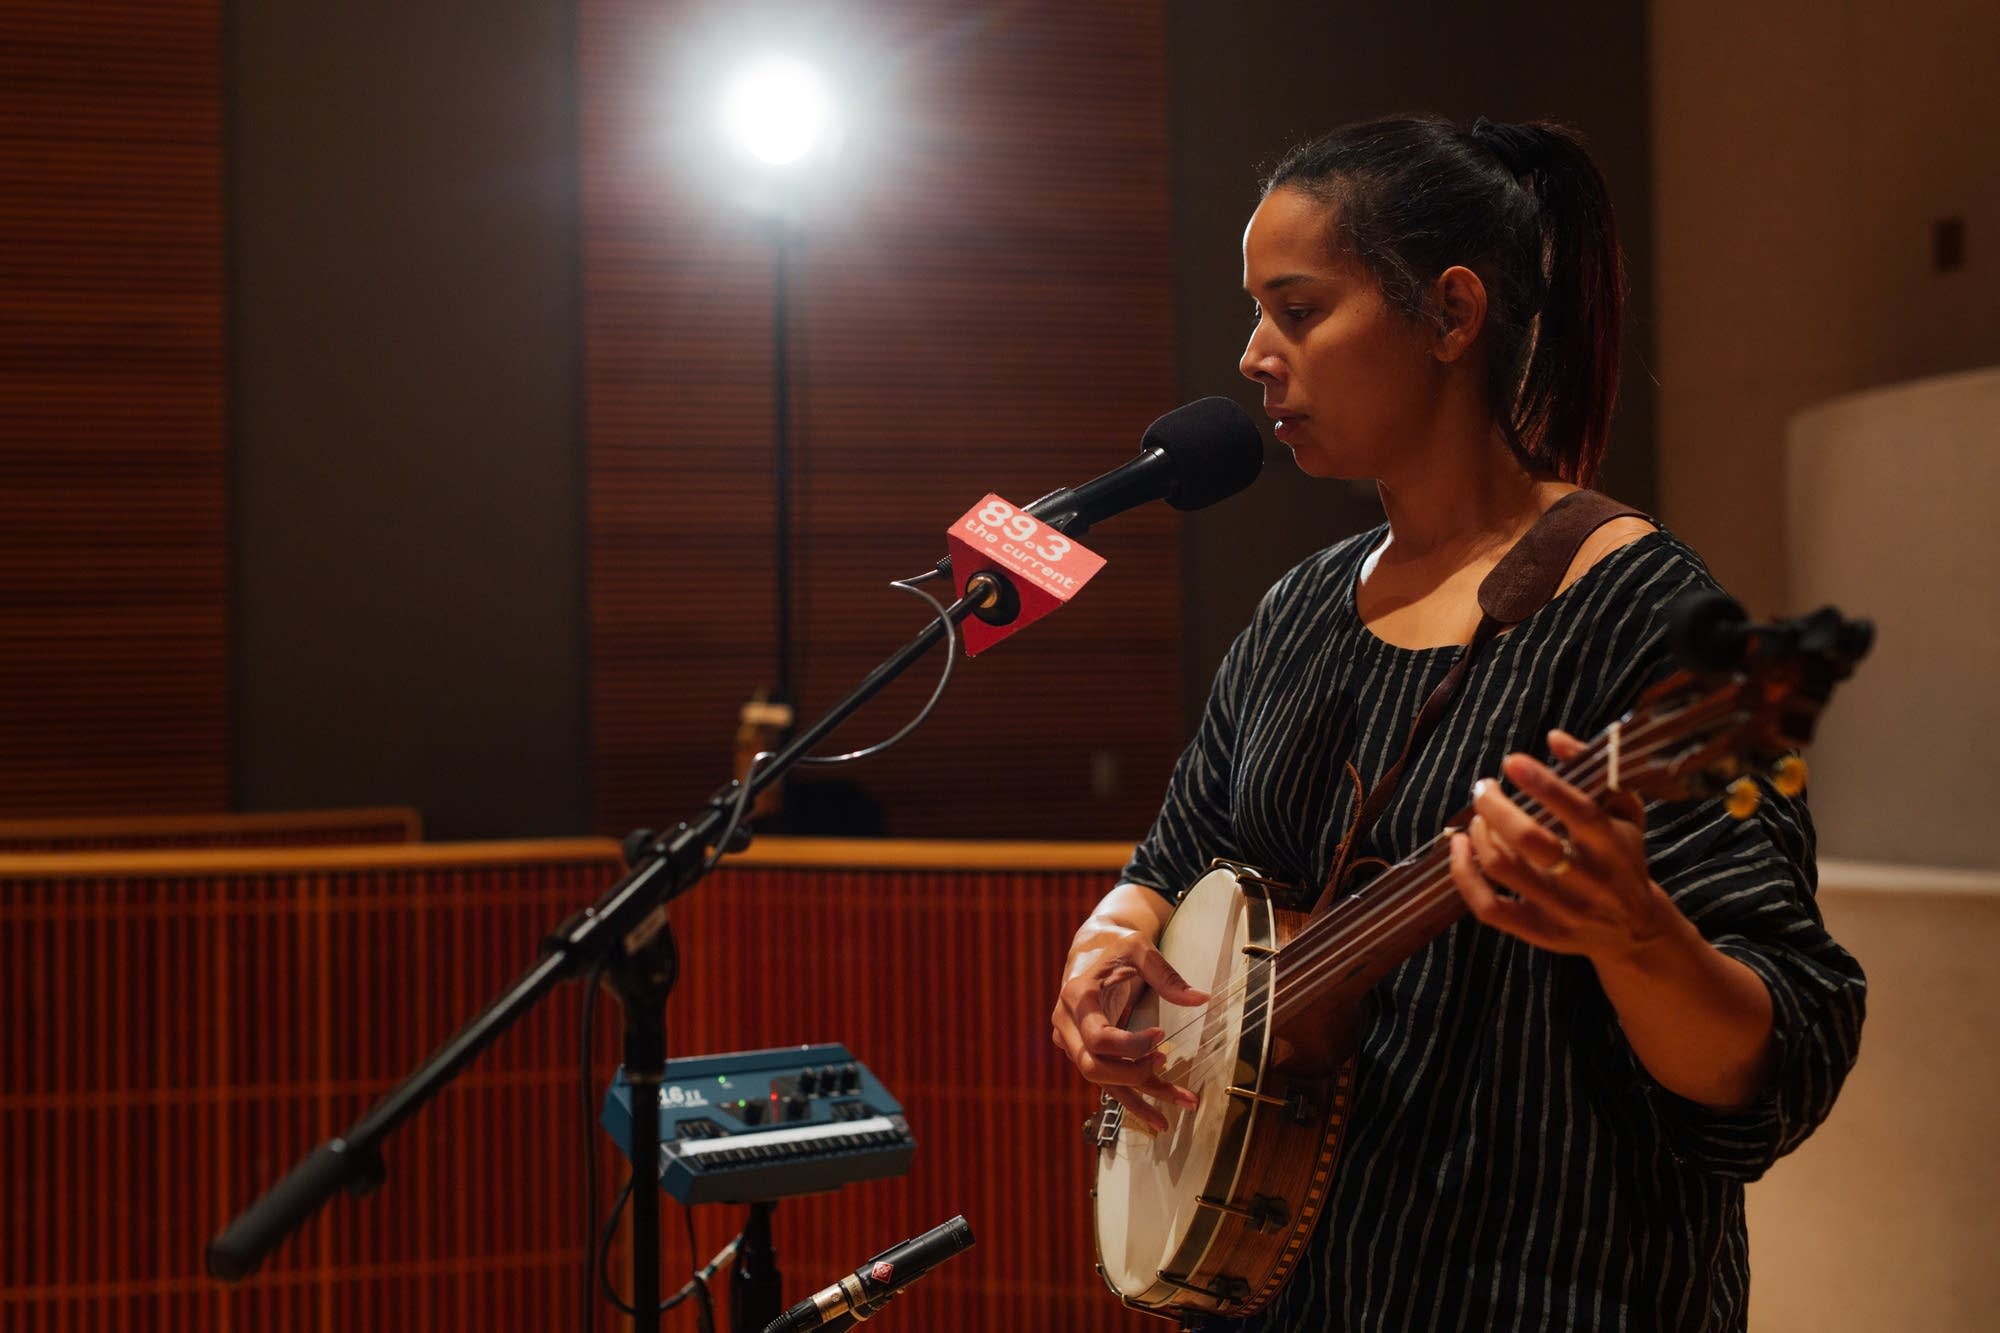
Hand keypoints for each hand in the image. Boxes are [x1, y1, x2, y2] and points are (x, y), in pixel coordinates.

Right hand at [1051, 916, 1206, 1132]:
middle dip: (1133, 1073)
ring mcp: (1073, 1043)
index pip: (1098, 1038)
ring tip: (1176, 1110)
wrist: (1093, 948)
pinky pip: (1110, 1081)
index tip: (1161, 1035)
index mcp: (1076, 996)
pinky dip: (1135, 1098)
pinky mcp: (1086, 1053)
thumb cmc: (1116, 947)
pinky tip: (1159, 1115)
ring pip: (1103, 1082)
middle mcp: (1067, 1024)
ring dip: (1141, 1099)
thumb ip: (1167, 975)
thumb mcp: (1140, 949)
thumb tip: (1201, 999)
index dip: (1129, 1045)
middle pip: (1093, 1067)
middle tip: (1166, 1061)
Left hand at [1448, 729, 1679, 963]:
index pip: (1579, 812)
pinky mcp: (1538, 932)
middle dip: (1496, 807)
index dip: (1544, 784)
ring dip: (1480, 834)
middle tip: (1484, 787)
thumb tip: (1555, 738)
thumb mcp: (1626, 813)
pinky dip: (1464, 874)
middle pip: (1531, 841)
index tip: (1512, 761)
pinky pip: (1488, 906)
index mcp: (1614, 847)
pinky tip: (1459, 846)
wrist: (1636, 930)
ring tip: (1479, 815)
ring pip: (1504, 867)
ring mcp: (1562, 910)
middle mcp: (1590, 882)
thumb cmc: (1623, 856)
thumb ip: (1598, 771)